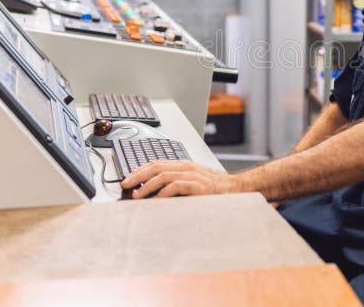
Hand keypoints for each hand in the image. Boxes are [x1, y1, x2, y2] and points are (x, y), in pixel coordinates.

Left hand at [121, 160, 238, 198]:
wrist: (238, 189)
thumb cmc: (216, 189)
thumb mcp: (194, 182)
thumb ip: (177, 184)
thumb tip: (155, 192)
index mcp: (184, 165)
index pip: (157, 163)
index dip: (140, 170)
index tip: (128, 178)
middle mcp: (187, 167)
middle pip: (156, 167)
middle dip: (137, 175)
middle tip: (125, 185)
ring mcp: (193, 175)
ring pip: (163, 176)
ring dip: (147, 186)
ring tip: (137, 195)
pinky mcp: (199, 186)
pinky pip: (176, 187)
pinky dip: (163, 194)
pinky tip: (157, 200)